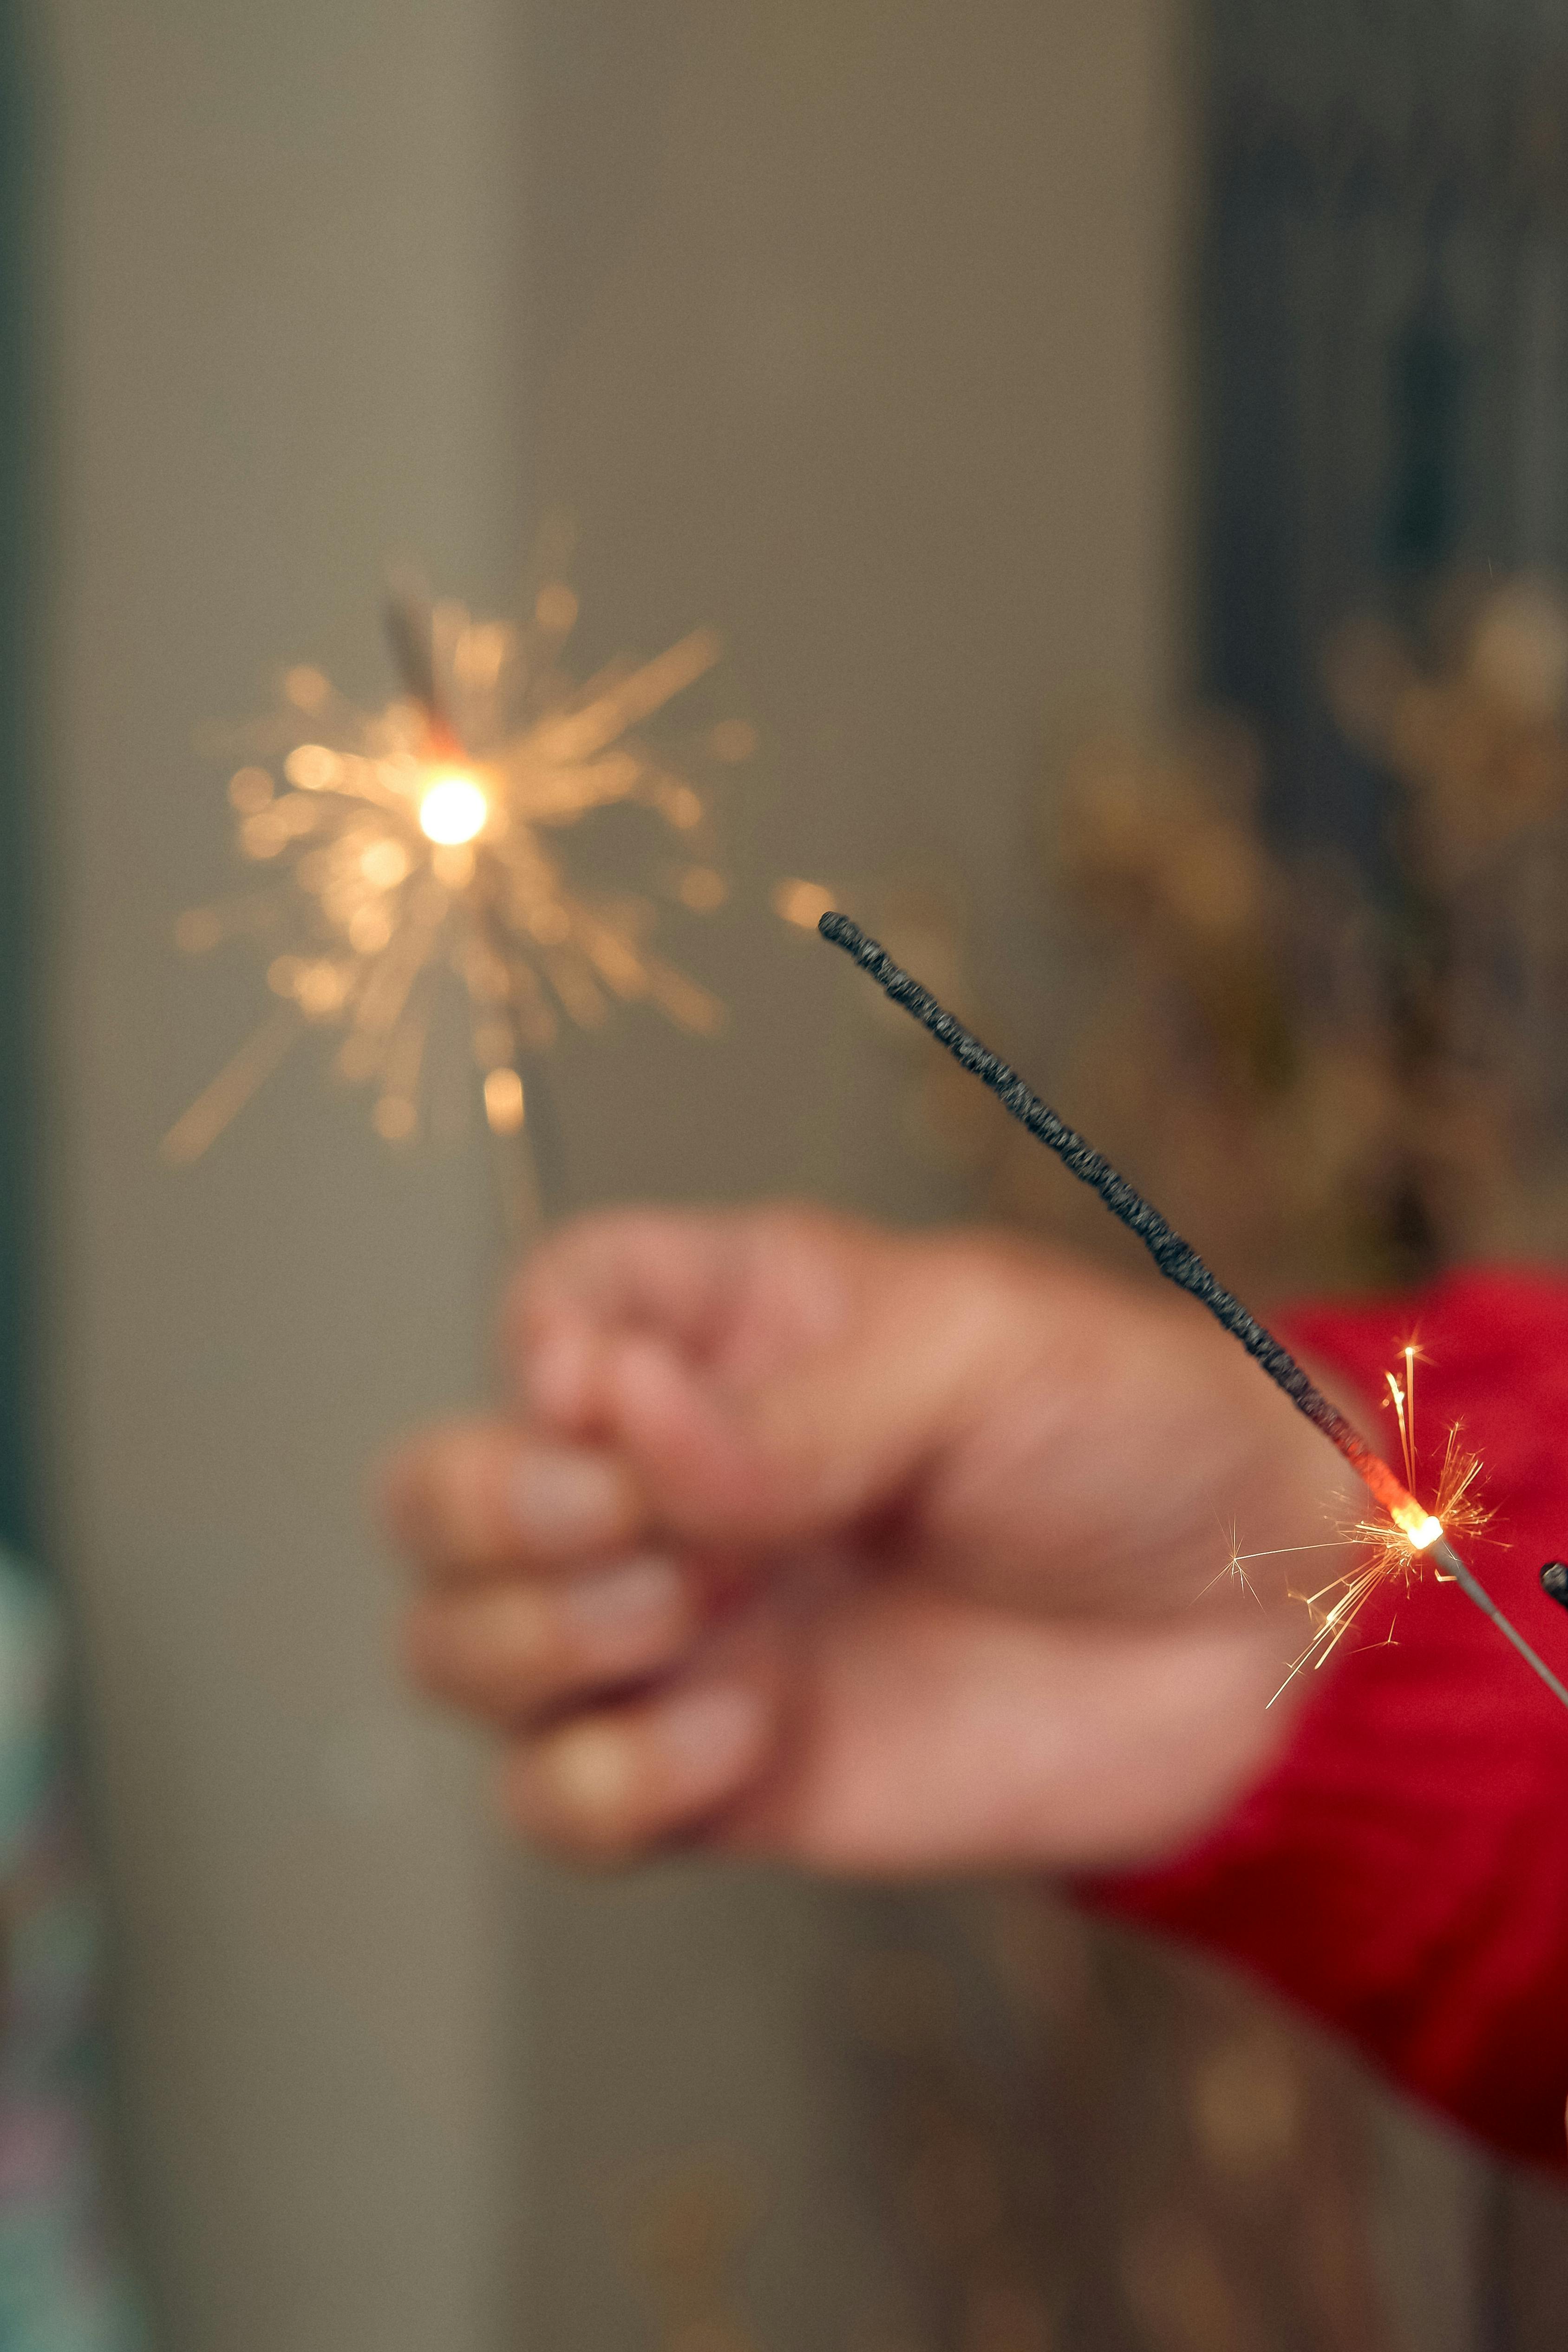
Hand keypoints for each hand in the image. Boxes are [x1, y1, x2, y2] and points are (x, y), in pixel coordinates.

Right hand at [381, 1206, 1362, 1873]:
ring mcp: (683, 1630)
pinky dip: (607, 1780)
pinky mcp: (714, 1775)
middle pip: (435, 1490)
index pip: (545, 1309)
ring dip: (532, 1644)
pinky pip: (554, 1800)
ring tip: (704, 1620)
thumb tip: (614, 1416)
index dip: (539, 1354)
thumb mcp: (978, 1358)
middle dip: (488, 1513)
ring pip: (455, 1649)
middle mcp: (673, 1478)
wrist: (1253, 1638)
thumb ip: (792, 1405)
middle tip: (641, 1535)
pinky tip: (745, 1733)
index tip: (615, 1393)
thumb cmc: (1134, 1436)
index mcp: (731, 1330)